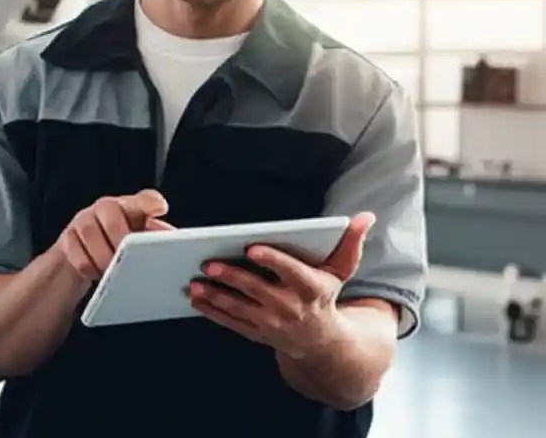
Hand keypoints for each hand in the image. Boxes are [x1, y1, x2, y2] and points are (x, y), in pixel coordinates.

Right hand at [54, 189, 173, 281]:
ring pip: (90, 232)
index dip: (150, 202)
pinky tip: (97, 273)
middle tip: (128, 259)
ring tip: (113, 272)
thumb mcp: (139, 242)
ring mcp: (83, 220)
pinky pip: (77, 254)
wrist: (82, 258)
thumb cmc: (118, 248)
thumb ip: (156, 240)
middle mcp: (105, 207)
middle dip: (120, 238)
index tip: (160, 208)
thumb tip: (177, 247)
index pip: (143, 198)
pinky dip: (89, 268)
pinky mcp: (67, 238)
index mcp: (130, 207)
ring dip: (103, 257)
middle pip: (111, 212)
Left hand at [188, 212, 375, 358]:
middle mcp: (290, 307)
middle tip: (208, 264)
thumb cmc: (326, 296)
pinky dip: (212, 312)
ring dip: (215, 296)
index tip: (251, 248)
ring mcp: (272, 323)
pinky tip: (196, 299)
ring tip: (194, 284)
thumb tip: (365, 216)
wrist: (322, 342)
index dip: (271, 259)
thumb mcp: (341, 271)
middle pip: (257, 290)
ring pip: (239, 309)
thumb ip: (351, 243)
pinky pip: (231, 323)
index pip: (290, 271)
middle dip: (232, 277)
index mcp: (310, 287)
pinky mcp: (257, 333)